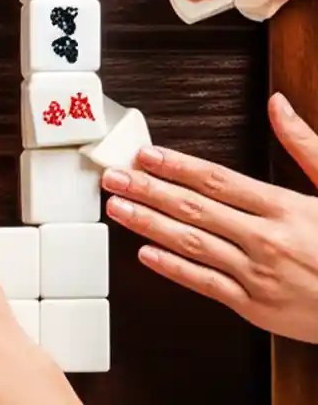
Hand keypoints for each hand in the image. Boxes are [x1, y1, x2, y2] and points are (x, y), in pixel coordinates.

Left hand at [102, 94, 317, 343]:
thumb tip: (278, 105)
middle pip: (196, 209)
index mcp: (287, 208)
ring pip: (193, 244)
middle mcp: (268, 240)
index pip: (218, 180)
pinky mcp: (256, 307)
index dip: (176, 166)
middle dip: (149, 190)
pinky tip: (146, 254)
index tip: (144, 155)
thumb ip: (304, 145)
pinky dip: (174, 269)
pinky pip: (205, 284)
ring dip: (150, 224)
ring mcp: (259, 275)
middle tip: (113, 177)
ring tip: (119, 207)